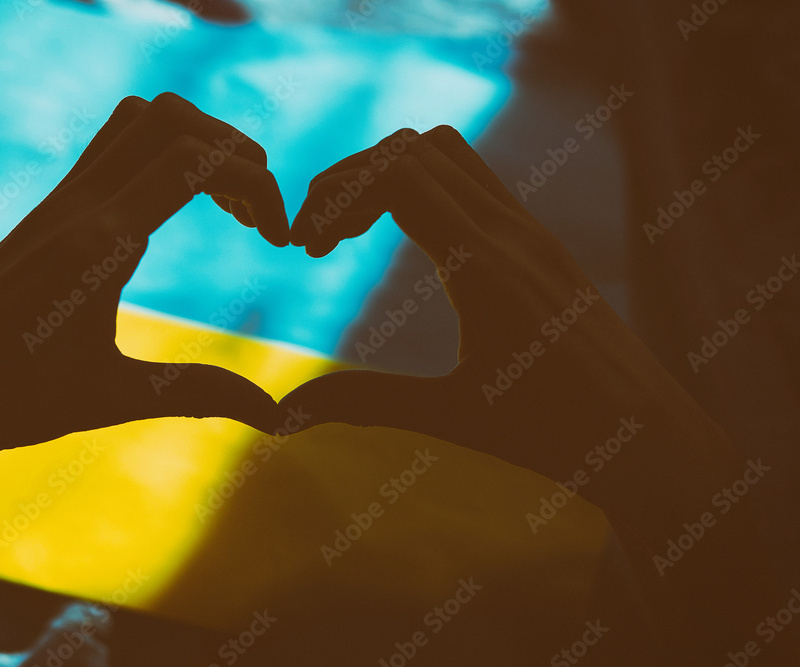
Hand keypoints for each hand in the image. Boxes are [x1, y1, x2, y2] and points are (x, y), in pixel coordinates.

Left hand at [0, 92, 290, 489]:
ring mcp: (60, 201)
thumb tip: (277, 416)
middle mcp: (78, 206)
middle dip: (234, 153)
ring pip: (139, 119)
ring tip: (228, 205)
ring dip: (196, 142)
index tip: (280, 238)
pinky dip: (163, 154)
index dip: (255, 182)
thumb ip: (201, 393)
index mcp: (98, 245)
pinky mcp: (50, 210)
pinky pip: (115, 146)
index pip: (192, 158)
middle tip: (260, 218)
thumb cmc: (12, 402)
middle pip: (172, 120)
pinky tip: (177, 211)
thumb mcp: (113, 398)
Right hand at [282, 125, 735, 511]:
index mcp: (484, 265)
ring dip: (385, 176)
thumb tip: (285, 416)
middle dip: (346, 182)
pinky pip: (472, 181)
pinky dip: (422, 188)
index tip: (302, 249)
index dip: (332, 196)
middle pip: (410, 150)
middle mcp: (510, 232)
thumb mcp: (452, 417)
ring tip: (350, 234)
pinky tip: (405, 242)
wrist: (648, 434)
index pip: (394, 174)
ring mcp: (530, 231)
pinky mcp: (540, 242)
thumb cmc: (556, 434)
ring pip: (445, 154)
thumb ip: (364, 404)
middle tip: (314, 243)